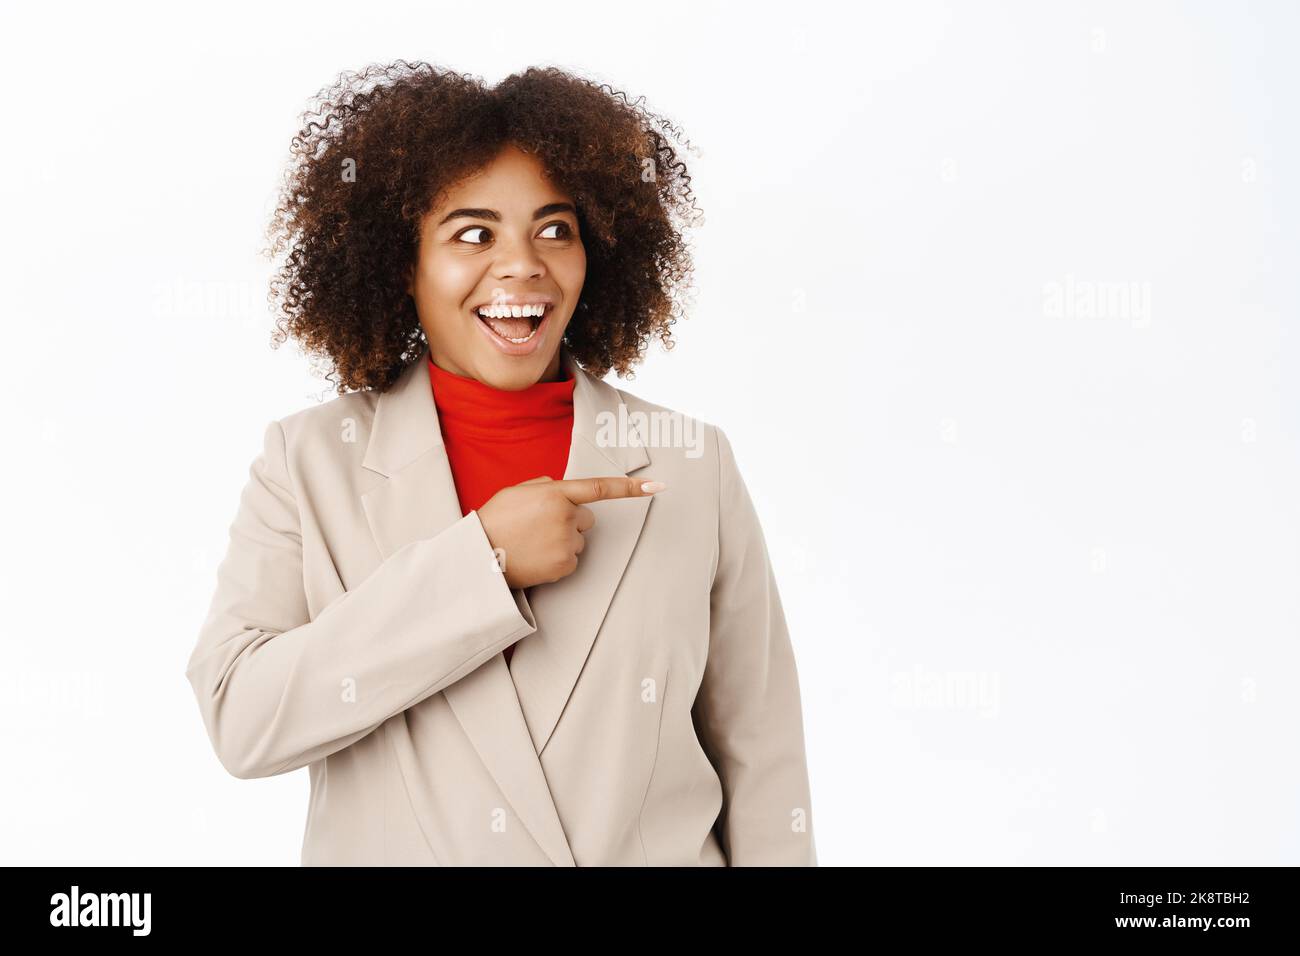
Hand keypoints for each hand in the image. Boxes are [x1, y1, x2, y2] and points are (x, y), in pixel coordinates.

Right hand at [477, 475, 664, 588]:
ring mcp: (567, 543)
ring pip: (579, 540)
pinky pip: (573, 559)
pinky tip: (537, 556)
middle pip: (587, 518)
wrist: (479, 556)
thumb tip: (564, 494)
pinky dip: (559, 559)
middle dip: (570, 520)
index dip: (630, 487)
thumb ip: (547, 486)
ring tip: (533, 542)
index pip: (599, 488)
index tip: (657, 486)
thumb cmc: (496, 520)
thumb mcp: (518, 491)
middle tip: (539, 526)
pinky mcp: (566, 566)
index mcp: (555, 493)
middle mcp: (566, 517)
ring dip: (563, 540)